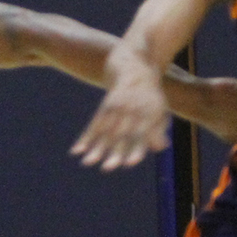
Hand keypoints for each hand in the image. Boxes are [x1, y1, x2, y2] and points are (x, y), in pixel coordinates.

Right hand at [72, 49, 169, 169]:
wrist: (134, 68)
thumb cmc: (150, 97)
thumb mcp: (160, 110)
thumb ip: (159, 130)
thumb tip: (160, 147)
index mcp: (148, 113)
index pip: (142, 134)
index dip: (136, 148)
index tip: (129, 163)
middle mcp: (131, 110)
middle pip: (122, 134)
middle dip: (114, 152)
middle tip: (107, 168)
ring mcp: (116, 108)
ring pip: (105, 131)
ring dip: (96, 148)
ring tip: (87, 163)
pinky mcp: (104, 107)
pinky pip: (93, 124)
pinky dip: (85, 138)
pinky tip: (76, 151)